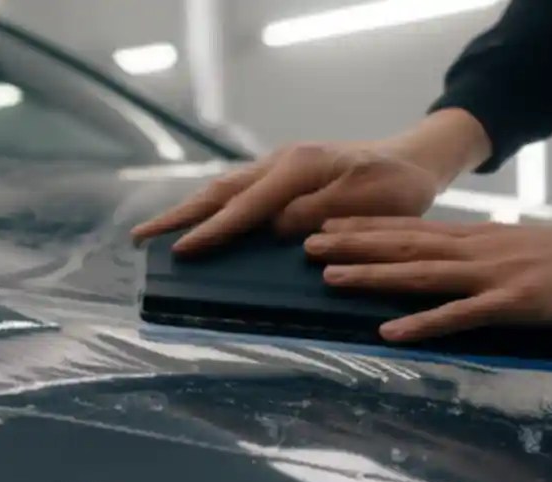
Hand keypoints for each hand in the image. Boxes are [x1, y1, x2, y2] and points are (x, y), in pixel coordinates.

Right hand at [131, 109, 491, 254]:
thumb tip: (277, 229)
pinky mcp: (283, 177)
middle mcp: (281, 163)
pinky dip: (212, 209)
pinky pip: (239, 194)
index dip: (212, 230)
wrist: (412, 161)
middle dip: (178, 215)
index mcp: (298, 168)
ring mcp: (279, 168)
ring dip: (188, 211)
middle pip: (219, 192)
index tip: (180, 250)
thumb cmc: (396, 186)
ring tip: (154, 233)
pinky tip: (198, 224)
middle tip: (139, 238)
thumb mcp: (367, 201)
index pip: (245, 205)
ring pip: (224, 190)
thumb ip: (320, 212)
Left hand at [306, 167, 551, 342]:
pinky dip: (422, 324)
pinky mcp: (514, 304)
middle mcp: (477, 250)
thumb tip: (452, 262)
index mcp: (478, 237)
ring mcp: (493, 276)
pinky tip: (389, 332)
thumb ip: (484, 256)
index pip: (410, 228)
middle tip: (303, 245)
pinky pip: (459, 316)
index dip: (364, 227)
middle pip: (403, 245)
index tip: (324, 225)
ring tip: (328, 278)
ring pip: (420, 274)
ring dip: (372, 276)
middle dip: (351, 245)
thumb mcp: (521, 250)